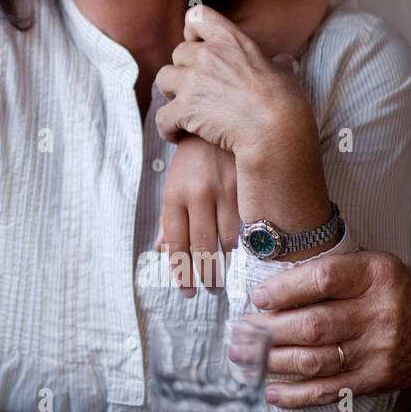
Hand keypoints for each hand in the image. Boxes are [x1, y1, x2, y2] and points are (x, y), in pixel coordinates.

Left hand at [154, 4, 308, 155]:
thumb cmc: (285, 103)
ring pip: (163, 78)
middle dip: (183, 69)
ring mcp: (193, 80)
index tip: (196, 44)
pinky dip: (166, 128)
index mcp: (231, 40)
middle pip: (178, 52)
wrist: (277, 131)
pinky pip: (162, 116)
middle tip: (193, 87)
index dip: (192, 30)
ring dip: (169, 93)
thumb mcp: (282, 72)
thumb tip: (283, 61)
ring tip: (181, 107)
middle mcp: (208, 55)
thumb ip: (275, 63)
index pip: (197, 16)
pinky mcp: (185, 107)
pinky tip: (175, 135)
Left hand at [155, 135, 237, 295]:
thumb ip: (169, 219)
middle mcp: (198, 193)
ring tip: (225, 280)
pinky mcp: (248, 186)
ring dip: (227, 267)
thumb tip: (160, 251)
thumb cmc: (194, 158)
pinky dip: (248, 247)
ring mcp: (225, 190)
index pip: (177, 244)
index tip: (186, 291)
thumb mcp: (175, 183)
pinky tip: (246, 258)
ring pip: (228, 243)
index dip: (181, 273)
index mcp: (174, 194)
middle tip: (207, 293)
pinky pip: (249, 226)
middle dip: (204, 277)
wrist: (220, 118)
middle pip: (201, 248)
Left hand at [241, 250, 410, 405]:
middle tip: (241, 331)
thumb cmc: (397, 289)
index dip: (285, 289)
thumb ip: (331, 270)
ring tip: (246, 356)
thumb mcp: (372, 263)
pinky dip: (296, 395)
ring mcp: (378, 350)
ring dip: (273, 361)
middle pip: (314, 324)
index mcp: (376, 275)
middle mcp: (379, 313)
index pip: (323, 279)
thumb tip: (273, 284)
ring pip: (316, 360)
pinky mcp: (376, 379)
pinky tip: (271, 390)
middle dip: (269, 330)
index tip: (258, 297)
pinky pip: (330, 390)